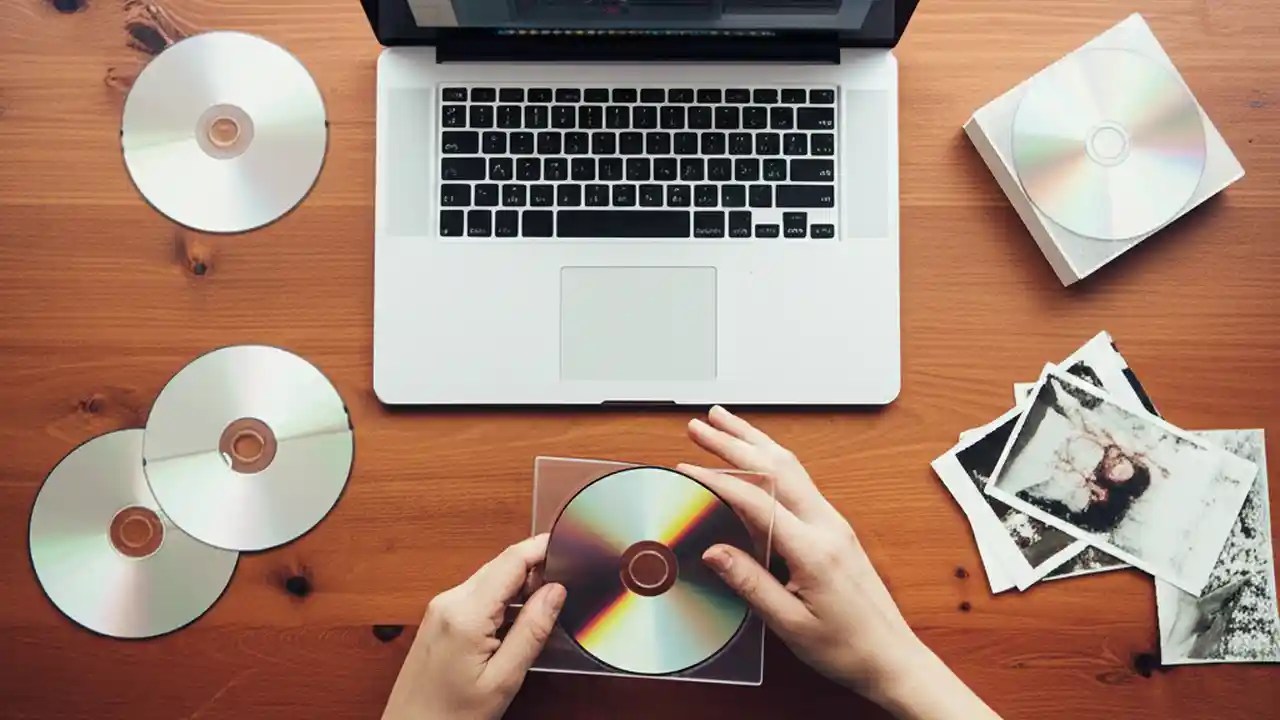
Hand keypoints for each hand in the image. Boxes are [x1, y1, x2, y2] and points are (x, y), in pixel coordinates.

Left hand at [382, 535, 564, 719]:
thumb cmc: (451, 715)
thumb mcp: (503, 679)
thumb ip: (532, 631)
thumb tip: (556, 591)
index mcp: (466, 613)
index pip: (512, 560)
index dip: (543, 547)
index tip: (570, 545)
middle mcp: (449, 601)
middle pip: (502, 565)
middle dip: (535, 569)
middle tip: (564, 589)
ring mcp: (441, 607)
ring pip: (492, 578)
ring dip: (519, 586)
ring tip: (541, 613)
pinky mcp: (439, 617)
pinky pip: (479, 594)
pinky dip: (502, 600)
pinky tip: (515, 623)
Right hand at [681, 407, 999, 719]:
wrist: (891, 657)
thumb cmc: (847, 646)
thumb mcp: (791, 625)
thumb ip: (751, 584)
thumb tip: (714, 552)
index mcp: (814, 549)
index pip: (757, 501)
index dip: (717, 481)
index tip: (687, 468)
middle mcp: (827, 526)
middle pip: (776, 467)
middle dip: (735, 440)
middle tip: (701, 424)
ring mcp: (833, 523)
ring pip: (791, 467)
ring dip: (755, 441)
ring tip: (725, 422)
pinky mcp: (835, 528)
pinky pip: (800, 482)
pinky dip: (772, 460)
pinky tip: (758, 456)